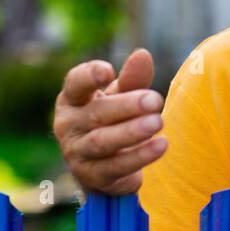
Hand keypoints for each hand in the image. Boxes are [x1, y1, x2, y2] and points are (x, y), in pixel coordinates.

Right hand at [52, 48, 165, 195]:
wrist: (104, 167)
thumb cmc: (111, 121)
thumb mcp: (120, 97)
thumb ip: (132, 79)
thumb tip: (142, 54)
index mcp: (72, 99)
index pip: (75, 84)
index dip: (89, 76)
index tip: (108, 71)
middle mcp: (68, 125)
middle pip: (96, 113)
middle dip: (127, 106)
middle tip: (155, 100)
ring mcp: (77, 152)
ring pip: (103, 141)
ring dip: (132, 132)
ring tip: (158, 122)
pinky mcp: (93, 176)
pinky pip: (117, 166)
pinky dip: (140, 156)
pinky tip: (161, 145)